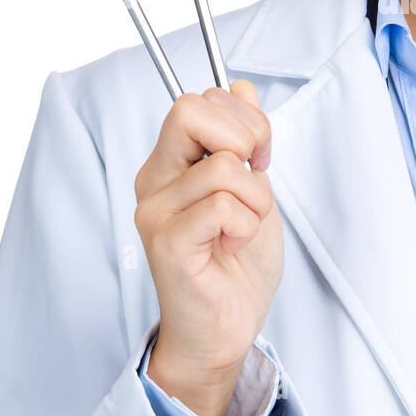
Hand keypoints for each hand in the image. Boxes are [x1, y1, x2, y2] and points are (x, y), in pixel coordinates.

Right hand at [134, 80, 283, 415]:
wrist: (225, 330)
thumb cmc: (237, 264)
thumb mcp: (253, 188)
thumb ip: (243, 138)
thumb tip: (240, 85)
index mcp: (172, 162)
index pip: (198, 100)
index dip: (244, 118)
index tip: (260, 156)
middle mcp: (155, 180)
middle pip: (192, 110)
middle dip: (246, 137)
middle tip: (256, 178)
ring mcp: (155, 211)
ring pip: (224, 166)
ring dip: (257, 200)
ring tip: (243, 229)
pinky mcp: (166, 242)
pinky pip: (222, 206)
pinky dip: (245, 227)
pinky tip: (232, 248)